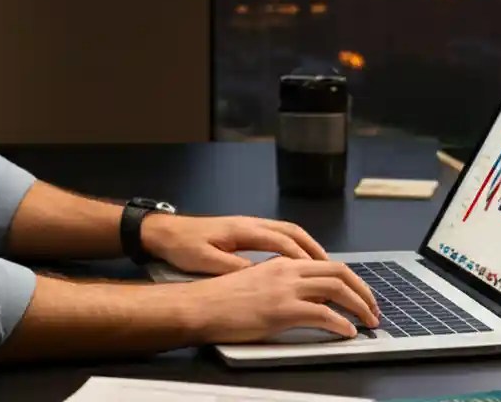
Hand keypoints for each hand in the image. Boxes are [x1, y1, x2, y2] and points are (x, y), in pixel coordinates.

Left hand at [142, 214, 328, 274]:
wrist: (164, 232)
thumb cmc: (184, 246)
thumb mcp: (207, 261)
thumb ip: (235, 267)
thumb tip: (263, 276)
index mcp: (244, 230)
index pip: (284, 242)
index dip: (305, 259)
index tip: (322, 275)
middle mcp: (252, 223)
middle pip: (294, 233)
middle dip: (316, 251)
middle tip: (336, 271)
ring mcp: (250, 224)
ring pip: (289, 231)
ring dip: (309, 247)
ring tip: (325, 266)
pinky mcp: (245, 230)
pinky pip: (280, 234)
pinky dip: (296, 246)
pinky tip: (300, 261)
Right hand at [181, 257, 380, 342]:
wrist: (200, 306)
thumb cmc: (222, 299)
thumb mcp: (257, 281)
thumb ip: (282, 283)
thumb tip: (305, 295)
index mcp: (284, 263)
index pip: (329, 265)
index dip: (351, 279)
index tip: (360, 294)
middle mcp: (289, 270)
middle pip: (340, 273)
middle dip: (363, 291)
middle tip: (373, 308)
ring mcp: (287, 289)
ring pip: (337, 290)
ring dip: (359, 306)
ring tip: (368, 321)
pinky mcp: (283, 310)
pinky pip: (323, 314)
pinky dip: (341, 324)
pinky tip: (347, 332)